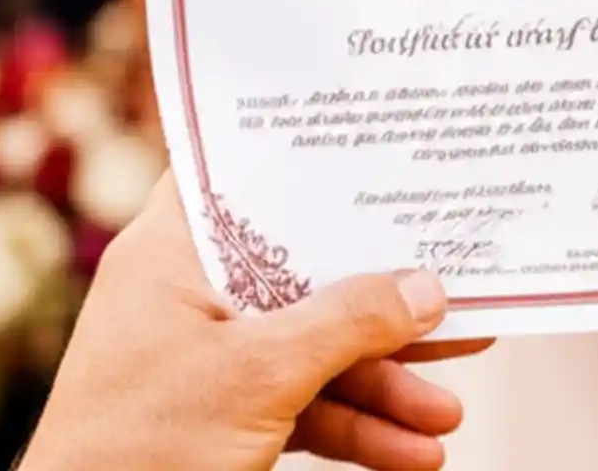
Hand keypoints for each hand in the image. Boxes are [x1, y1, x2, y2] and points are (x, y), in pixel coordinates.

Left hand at [19, 172, 491, 470]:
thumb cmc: (142, 449)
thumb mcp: (259, 375)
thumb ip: (348, 323)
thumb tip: (426, 289)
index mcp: (173, 256)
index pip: (239, 180)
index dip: (303, 164)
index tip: (375, 156)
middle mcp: (193, 299)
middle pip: (307, 275)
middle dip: (385, 307)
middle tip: (455, 298)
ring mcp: (213, 361)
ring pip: (318, 351)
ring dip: (386, 384)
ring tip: (446, 413)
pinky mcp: (228, 416)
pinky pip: (309, 406)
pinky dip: (360, 428)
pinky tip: (413, 451)